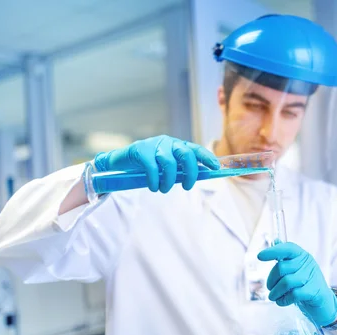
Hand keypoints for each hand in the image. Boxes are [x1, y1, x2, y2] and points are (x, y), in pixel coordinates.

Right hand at [94, 135, 219, 192]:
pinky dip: (154, 180)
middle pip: (186, 154)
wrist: (121, 162)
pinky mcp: (140, 150)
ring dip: (169, 180)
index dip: (207, 158)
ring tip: (164, 189)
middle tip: (187, 187)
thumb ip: (180, 171)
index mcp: (177, 146)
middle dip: (190, 172)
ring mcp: (154, 144)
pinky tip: (154, 187)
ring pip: (169, 162)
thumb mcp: (166, 168)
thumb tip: (197, 178)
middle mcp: (168, 142)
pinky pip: (152, 167)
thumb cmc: (148, 166)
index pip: (196, 149)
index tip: (216, 168)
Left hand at [257, 242, 336, 326]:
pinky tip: (281, 301)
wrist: (323, 302)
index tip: (259, 256)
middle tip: (269, 288)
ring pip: (286, 282)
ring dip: (275, 292)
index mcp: (302, 256)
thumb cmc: (306, 284)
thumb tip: (275, 241)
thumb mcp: (297, 268)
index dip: (273, 251)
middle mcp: (308, 264)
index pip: (288, 248)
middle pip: (282, 268)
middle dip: (271, 280)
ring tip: (273, 297)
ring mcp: (312, 277)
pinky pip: (293, 294)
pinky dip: (284, 299)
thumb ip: (285, 257)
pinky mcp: (313, 291)